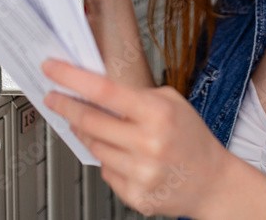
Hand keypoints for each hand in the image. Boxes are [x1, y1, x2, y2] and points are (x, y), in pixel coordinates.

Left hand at [42, 59, 230, 217]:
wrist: (213, 182)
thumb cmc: (191, 138)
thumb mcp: (172, 103)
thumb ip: (135, 95)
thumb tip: (93, 89)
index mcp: (158, 114)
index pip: (104, 91)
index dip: (72, 78)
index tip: (52, 69)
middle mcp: (149, 143)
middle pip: (90, 121)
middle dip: (65, 106)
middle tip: (54, 97)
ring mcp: (141, 172)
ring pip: (94, 147)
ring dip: (86, 134)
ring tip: (93, 126)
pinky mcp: (136, 195)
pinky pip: (105, 172)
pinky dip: (108, 160)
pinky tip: (122, 154)